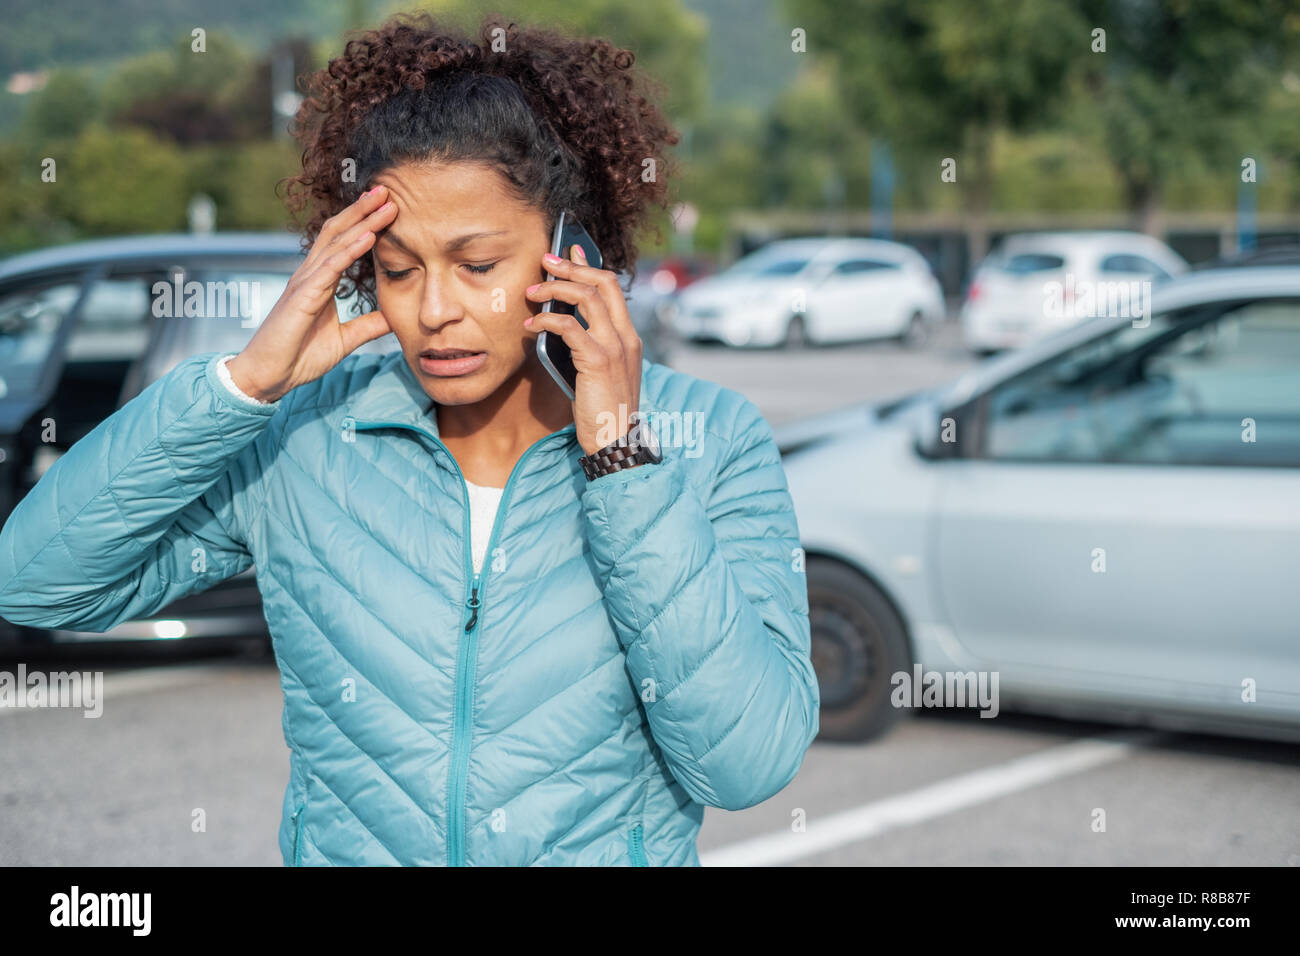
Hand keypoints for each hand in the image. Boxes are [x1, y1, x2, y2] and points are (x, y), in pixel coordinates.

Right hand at [226, 185, 397, 401]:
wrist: (268, 377)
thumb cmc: (299, 357)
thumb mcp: (345, 339)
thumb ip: (368, 325)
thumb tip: (394, 317)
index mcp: (319, 281)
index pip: (344, 242)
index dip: (364, 222)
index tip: (387, 206)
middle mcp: (310, 275)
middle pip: (339, 231)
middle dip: (364, 209)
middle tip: (388, 189)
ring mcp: (304, 283)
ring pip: (336, 242)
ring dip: (362, 221)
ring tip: (384, 202)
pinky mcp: (302, 297)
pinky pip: (329, 268)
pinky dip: (349, 251)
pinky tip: (367, 237)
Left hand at [523, 244, 643, 455]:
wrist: (615, 441)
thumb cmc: (603, 411)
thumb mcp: (600, 372)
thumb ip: (589, 346)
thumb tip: (561, 323)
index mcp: (629, 338)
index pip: (613, 288)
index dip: (590, 265)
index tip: (570, 251)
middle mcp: (626, 337)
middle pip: (603, 282)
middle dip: (572, 265)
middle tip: (545, 260)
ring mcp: (615, 347)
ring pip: (587, 297)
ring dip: (556, 288)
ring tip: (532, 291)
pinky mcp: (598, 361)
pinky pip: (570, 326)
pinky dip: (547, 318)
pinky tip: (532, 323)